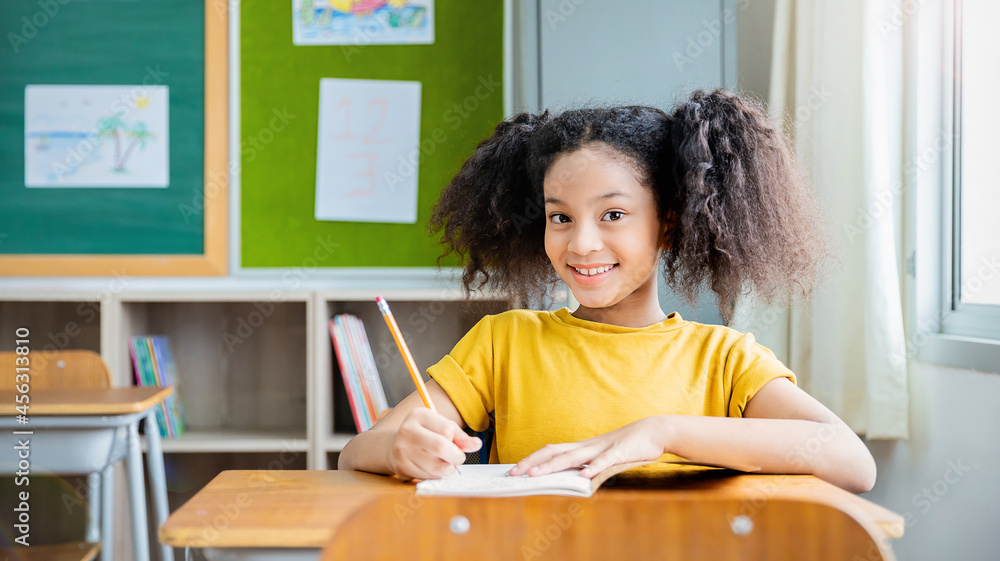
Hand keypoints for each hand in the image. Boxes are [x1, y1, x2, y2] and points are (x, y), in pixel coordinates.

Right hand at [388, 407, 480, 481]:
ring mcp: (402, 450)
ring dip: (447, 469)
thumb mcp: (440, 427)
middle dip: (456, 457)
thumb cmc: (424, 435)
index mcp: (419, 415)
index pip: (447, 429)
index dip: (458, 441)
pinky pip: (428, 477)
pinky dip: (436, 476)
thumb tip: (476, 444)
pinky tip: (431, 468)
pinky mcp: (401, 467)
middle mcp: (407, 430)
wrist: (393, 446)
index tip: (458, 445)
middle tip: (457, 458)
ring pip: (436, 467)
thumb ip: (459, 436)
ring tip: (444, 463)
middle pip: (441, 447)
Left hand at [507, 416, 670, 478]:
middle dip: (532, 462)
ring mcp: (602, 449)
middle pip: (553, 452)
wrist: (654, 432)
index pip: (550, 452)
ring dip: (552, 466)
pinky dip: (594, 468)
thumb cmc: (628, 445)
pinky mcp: (619, 453)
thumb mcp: (603, 457)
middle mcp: (587, 447)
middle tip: (512, 472)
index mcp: (582, 448)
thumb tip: (574, 480)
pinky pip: (604, 461)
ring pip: (573, 457)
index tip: (514, 468)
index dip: (531, 459)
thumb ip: (588, 466)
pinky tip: (585, 477)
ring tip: (535, 475)